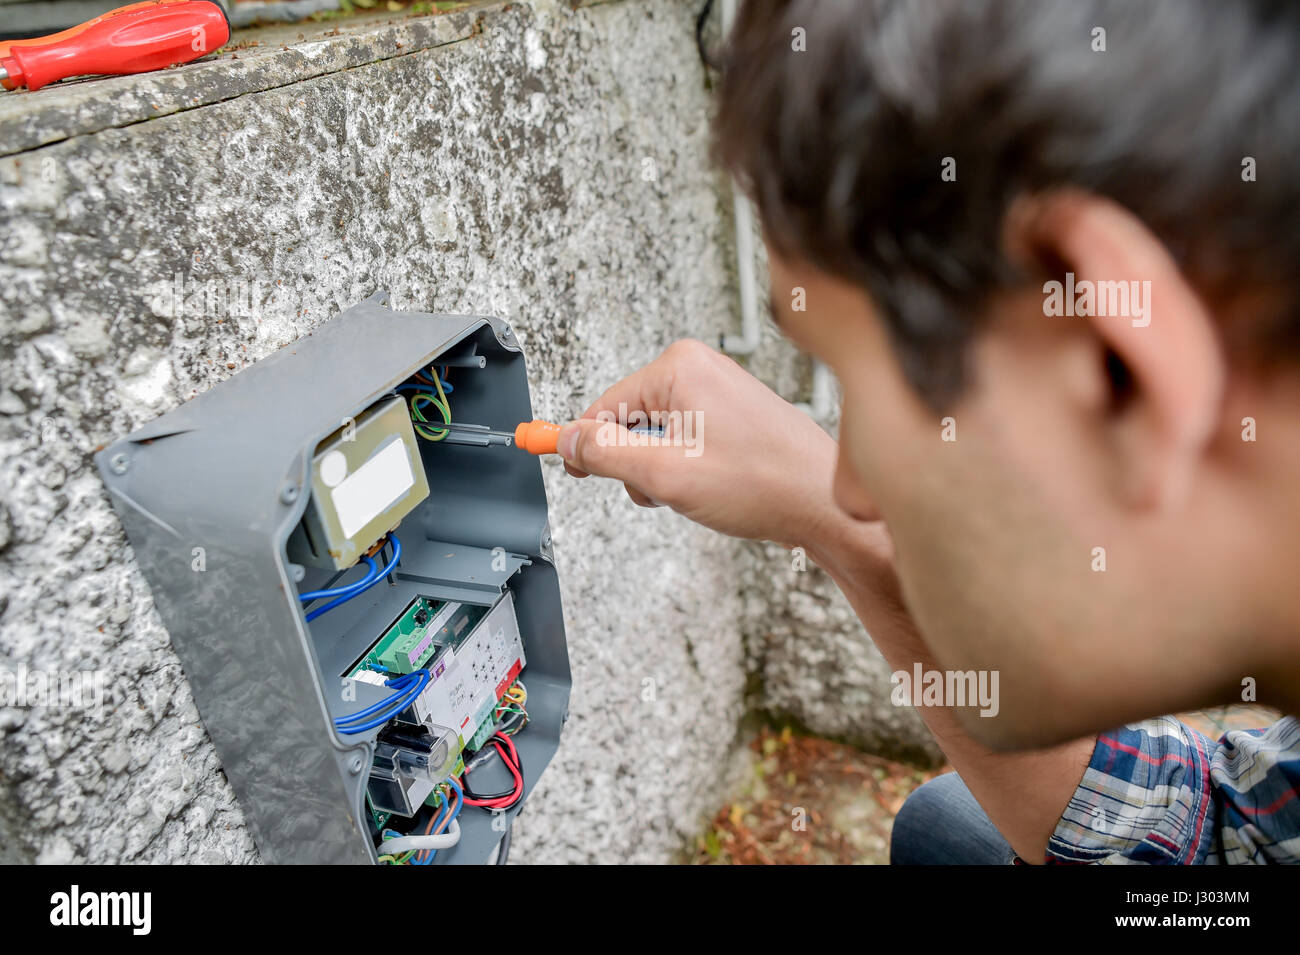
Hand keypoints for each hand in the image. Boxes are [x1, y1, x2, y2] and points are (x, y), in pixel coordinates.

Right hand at [557, 339, 841, 547]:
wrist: (826, 505)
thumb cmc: (766, 483)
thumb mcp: (667, 473)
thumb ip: (607, 454)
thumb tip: (570, 441)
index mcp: (680, 368)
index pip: (605, 406)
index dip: (585, 445)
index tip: (565, 465)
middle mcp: (701, 368)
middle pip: (630, 421)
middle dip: (637, 464)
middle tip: (664, 489)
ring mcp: (719, 390)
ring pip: (657, 436)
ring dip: (661, 471)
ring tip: (697, 489)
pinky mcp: (733, 414)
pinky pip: (684, 440)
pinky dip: (686, 468)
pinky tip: (713, 485)